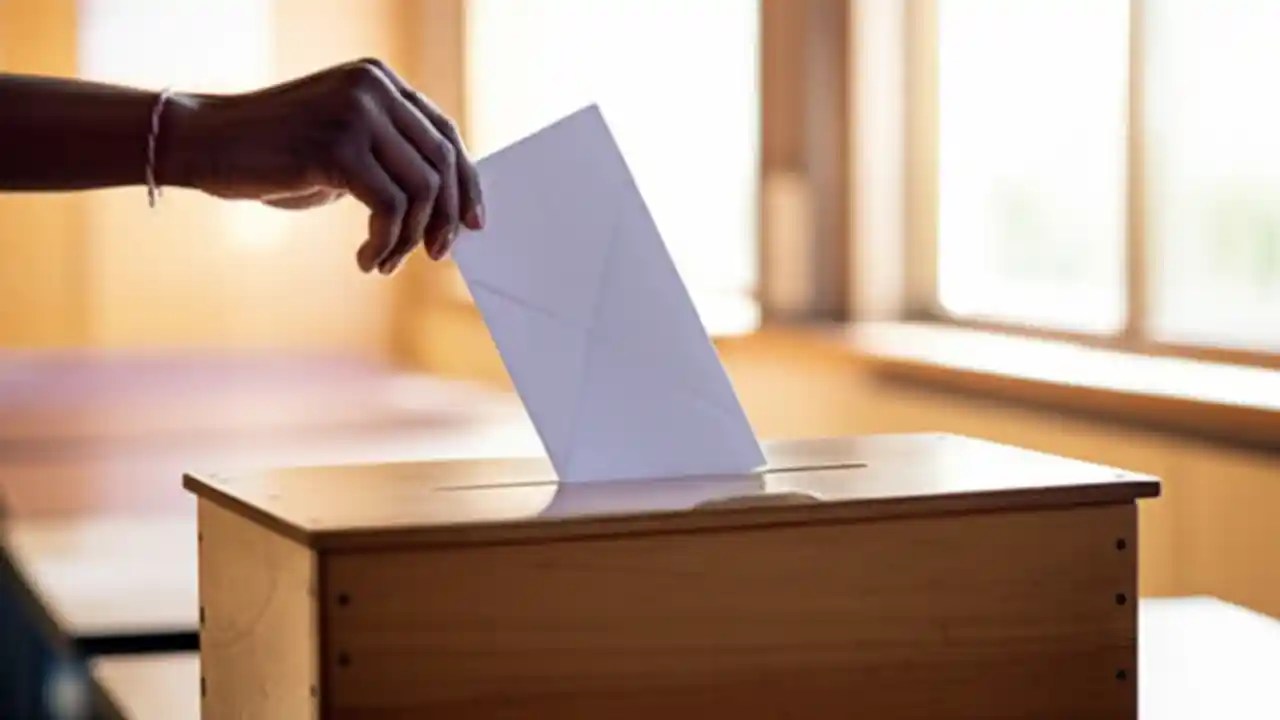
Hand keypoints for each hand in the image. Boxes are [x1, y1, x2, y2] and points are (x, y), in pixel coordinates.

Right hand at [165, 58, 483, 273]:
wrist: (205, 143)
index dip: (467, 183)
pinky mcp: (338, 147)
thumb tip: (446, 204)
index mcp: (380, 80)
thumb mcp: (342, 144)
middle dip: (444, 219)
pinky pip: (390, 208)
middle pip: (442, 163)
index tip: (473, 225)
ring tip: (383, 262)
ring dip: (409, 239)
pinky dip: (385, 243)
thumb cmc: (273, 153)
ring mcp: (357, 113)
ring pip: (421, 190)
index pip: (445, 134)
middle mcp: (374, 88)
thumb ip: (388, 156)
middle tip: (434, 256)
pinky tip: (364, 260)